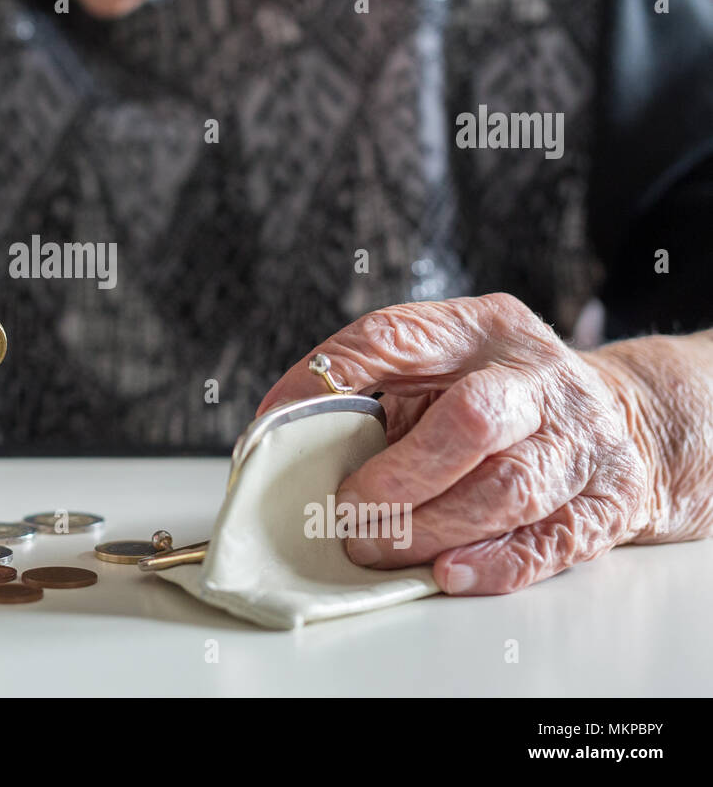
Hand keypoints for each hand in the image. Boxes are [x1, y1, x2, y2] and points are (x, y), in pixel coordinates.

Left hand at [256, 293, 669, 594]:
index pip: (396, 336)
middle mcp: (538, 377)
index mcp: (481, 329)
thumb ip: (373, 387)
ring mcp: (581, 439)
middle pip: (471, 420)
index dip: (330, 377)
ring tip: (375, 547)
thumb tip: (282, 430)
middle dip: (398, 477)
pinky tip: (447, 571)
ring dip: (429, 528)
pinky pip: (548, 541)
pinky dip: (492, 563)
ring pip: (507, 490)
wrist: (622, 418)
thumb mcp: (441, 366)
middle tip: (346, 510)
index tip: (278, 421)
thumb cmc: (499, 396)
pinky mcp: (606, 501)